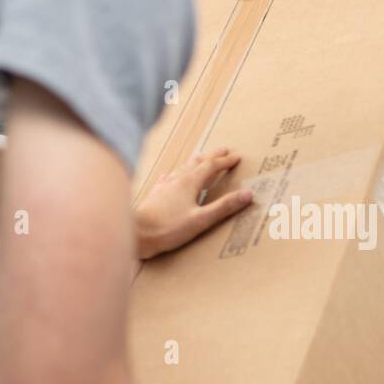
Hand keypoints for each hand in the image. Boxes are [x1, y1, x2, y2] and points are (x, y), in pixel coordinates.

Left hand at [135, 149, 252, 258]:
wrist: (136, 233)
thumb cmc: (167, 228)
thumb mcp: (201, 220)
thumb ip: (224, 207)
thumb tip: (247, 194)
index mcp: (190, 182)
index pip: (211, 166)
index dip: (225, 162)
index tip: (236, 157)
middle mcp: (177, 179)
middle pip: (197, 163)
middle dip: (212, 156)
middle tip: (223, 150)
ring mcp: (164, 186)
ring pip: (182, 168)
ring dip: (195, 162)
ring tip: (200, 158)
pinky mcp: (155, 195)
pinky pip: (167, 179)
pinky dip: (175, 174)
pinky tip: (169, 176)